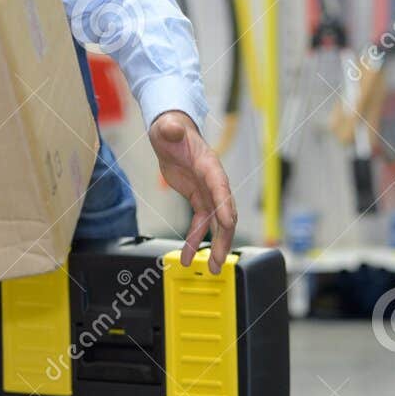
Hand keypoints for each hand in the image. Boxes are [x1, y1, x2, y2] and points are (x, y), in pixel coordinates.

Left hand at [148, 111, 237, 273]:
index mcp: (208, 165)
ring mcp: (208, 191)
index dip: (225, 204)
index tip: (228, 223)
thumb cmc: (171, 128)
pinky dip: (196, 239)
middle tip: (219, 260)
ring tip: (212, 268)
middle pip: (224, 212)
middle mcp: (213, 180)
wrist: (171, 132)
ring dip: (214, 245)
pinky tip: (189, 255)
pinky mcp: (198, 198)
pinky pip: (201, 222)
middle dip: (223, 238)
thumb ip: (170, 129)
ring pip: (216, 223)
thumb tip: (172, 128)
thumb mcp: (167, 127)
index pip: (220, 186)